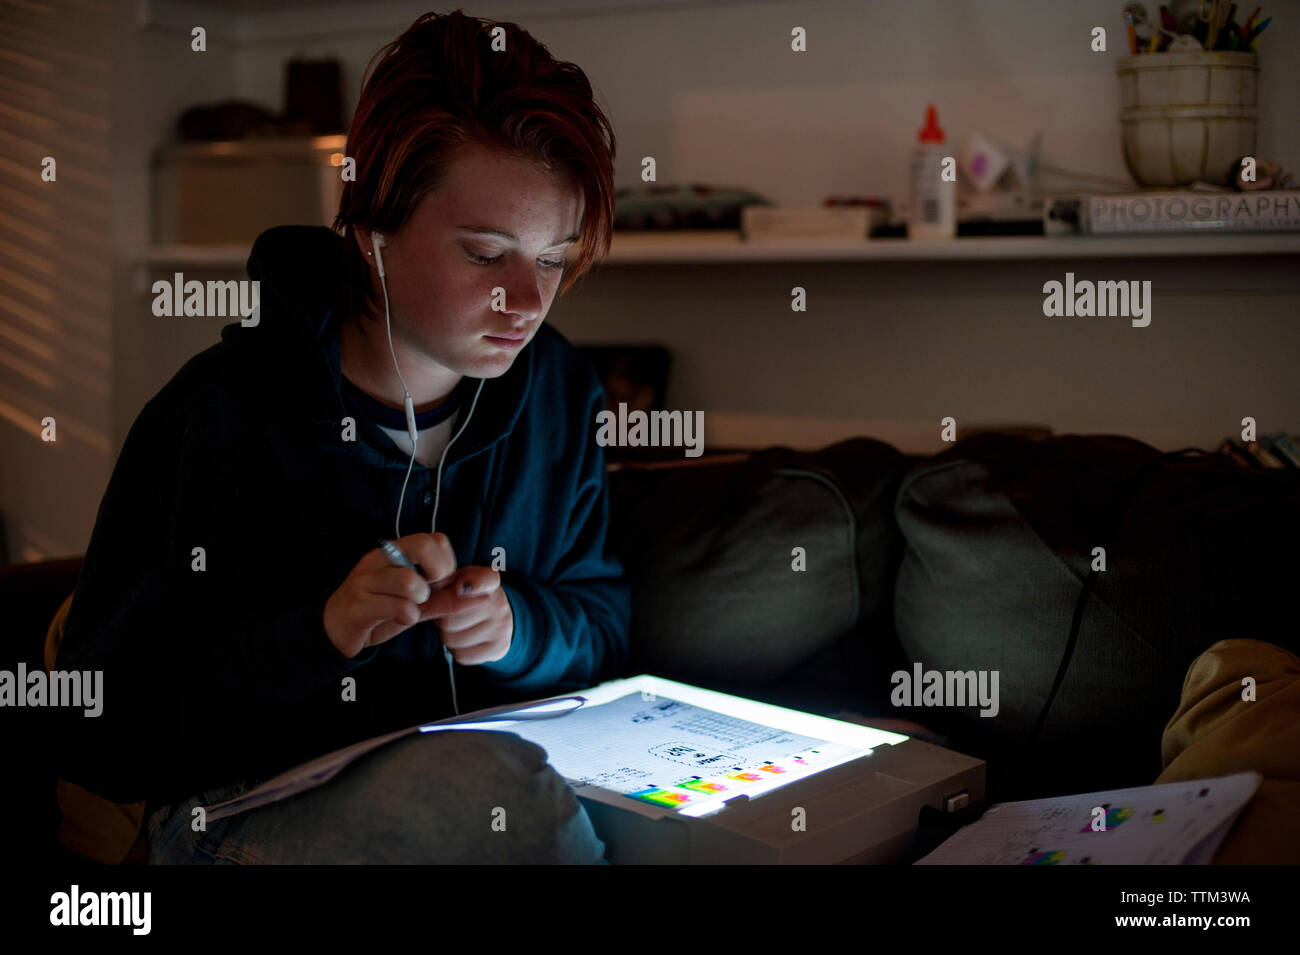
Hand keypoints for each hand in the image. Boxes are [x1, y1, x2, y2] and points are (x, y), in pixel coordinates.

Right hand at [323, 533, 457, 658]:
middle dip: (438, 574)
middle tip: (429, 593)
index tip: (440, 583)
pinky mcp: (358, 605)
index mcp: (393, 552)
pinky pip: (398, 607)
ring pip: (410, 581)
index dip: (446, 563)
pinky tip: (400, 619)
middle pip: (423, 547)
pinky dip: (408, 616)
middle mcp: (378, 559)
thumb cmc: (378, 612)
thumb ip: (443, 599)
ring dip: (420, 600)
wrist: (334, 631)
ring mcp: (365, 580)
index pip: (433, 539)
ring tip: (411, 608)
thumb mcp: (415, 604)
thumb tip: (479, 597)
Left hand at [417, 565, 513, 665]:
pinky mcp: (499, 649)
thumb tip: (435, 589)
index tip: (460, 588)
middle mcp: (500, 603)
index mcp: (489, 581)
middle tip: (448, 614)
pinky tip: (464, 639)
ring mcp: (502, 628)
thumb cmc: (468, 596)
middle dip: (441, 618)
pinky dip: (456, 650)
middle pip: (449, 619)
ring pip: (452, 639)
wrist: (496, 619)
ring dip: (446, 635)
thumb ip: (444, 580)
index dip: (473, 584)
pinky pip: (462, 655)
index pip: (484, 581)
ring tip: (456, 626)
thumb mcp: (457, 579)